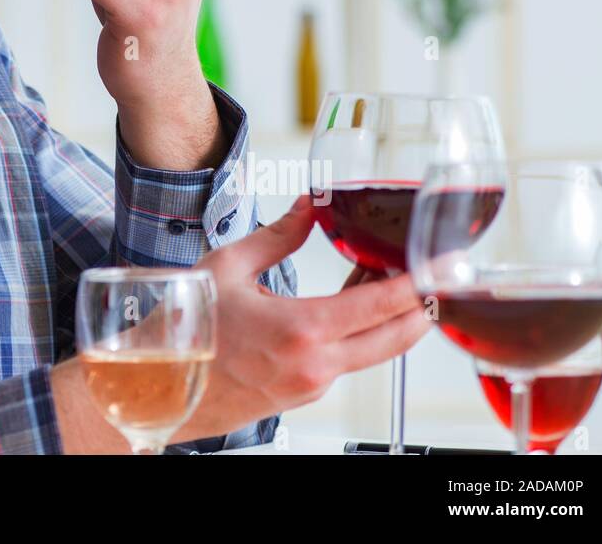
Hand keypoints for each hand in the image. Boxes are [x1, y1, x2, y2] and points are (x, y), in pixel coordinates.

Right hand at [166, 196, 428, 444]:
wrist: (158, 382)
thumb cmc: (187, 328)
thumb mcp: (228, 267)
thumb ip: (278, 236)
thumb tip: (309, 206)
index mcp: (302, 329)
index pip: (383, 305)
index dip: (419, 283)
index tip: (442, 266)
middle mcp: (316, 365)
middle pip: (396, 337)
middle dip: (422, 305)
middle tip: (433, 274)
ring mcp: (312, 385)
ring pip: (372, 350)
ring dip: (387, 318)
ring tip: (381, 276)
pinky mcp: (304, 394)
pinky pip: (346, 360)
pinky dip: (357, 332)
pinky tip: (344, 304)